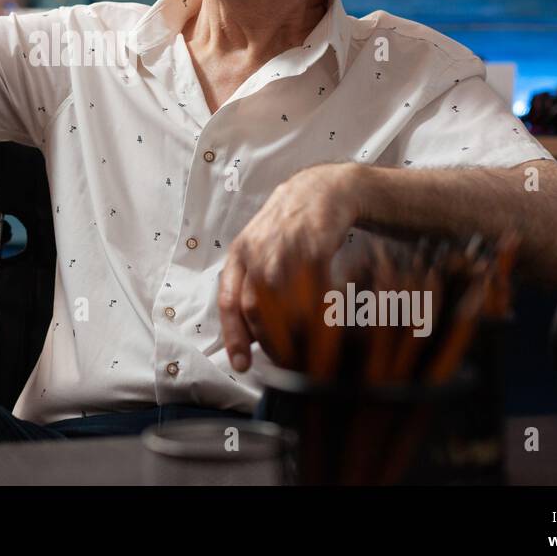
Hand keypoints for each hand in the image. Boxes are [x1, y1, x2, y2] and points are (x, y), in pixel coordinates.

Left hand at [217, 162, 361, 371]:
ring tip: (306, 348)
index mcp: (239, 255)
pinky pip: (314, 286)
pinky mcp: (314, 242)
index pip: (228, 302)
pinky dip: (321, 308)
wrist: (321, 190)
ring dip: (294, 330)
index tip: (241, 365)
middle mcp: (256, 250)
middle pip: (254, 306)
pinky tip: (328, 320)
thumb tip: (246, 337)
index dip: (234, 337)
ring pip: (282, 301)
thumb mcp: (261, 252)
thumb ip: (252, 289)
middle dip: (267, 341)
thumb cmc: (289, 229)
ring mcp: (284, 245)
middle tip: (283, 361)